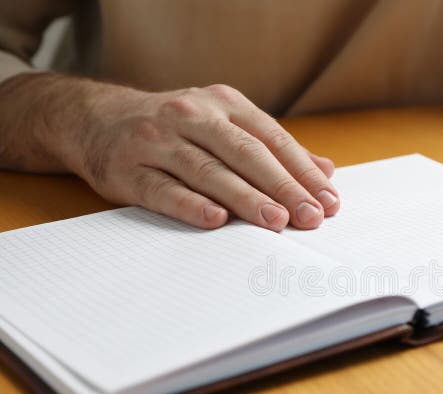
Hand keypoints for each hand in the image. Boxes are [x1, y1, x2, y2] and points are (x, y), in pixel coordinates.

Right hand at [74, 82, 337, 229]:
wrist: (95, 119)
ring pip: (209, 171)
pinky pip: (163, 189)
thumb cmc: (175, 130)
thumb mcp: (224, 125)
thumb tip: (325, 172)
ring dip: (246, 198)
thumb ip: (273, 149)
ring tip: (276, 221)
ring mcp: (157, 141)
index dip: (302, 171)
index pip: (271, 138)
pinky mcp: (128, 169)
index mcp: (222, 105)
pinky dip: (191, 205)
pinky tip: (216, 220)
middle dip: (283, 187)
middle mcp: (191, 117)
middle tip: (309, 216)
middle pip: (245, 153)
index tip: (328, 202)